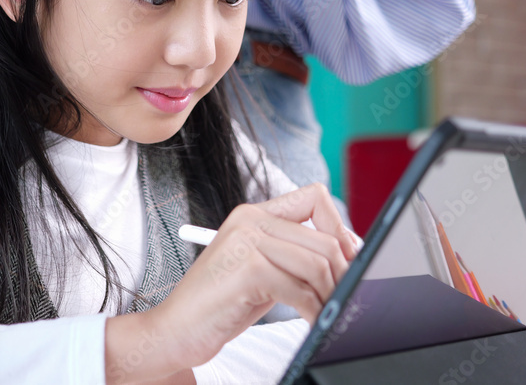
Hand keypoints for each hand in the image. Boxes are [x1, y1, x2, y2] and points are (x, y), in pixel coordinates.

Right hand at [104, 183, 359, 382]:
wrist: (175, 328)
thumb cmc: (221, 303)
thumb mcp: (262, 269)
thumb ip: (294, 255)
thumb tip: (349, 251)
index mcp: (254, 214)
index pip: (315, 196)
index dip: (339, 226)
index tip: (349, 256)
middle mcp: (250, 220)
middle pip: (323, 238)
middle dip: (342, 272)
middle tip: (346, 297)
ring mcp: (247, 241)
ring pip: (316, 264)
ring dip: (330, 295)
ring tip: (327, 314)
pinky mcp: (248, 269)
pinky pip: (300, 289)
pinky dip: (313, 310)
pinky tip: (311, 321)